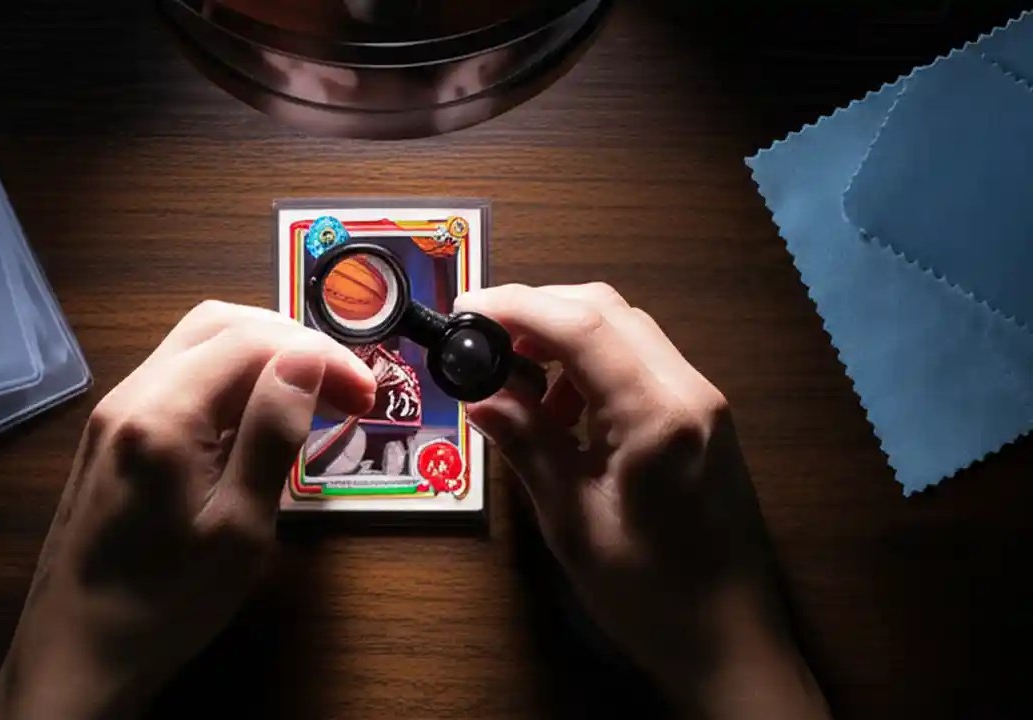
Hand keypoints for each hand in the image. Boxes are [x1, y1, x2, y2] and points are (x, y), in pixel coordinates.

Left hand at [0, 302, 374, 719]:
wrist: (75, 654)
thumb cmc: (166, 603)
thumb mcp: (239, 528)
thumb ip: (272, 434)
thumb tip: (307, 359)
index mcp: (162, 414)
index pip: (253, 342)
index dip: (321, 355)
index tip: (369, 395)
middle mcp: (130, 395)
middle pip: (219, 325)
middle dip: (291, 342)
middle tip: (344, 388)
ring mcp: (114, 413)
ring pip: (195, 345)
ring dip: (260, 356)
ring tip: (311, 398)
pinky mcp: (111, 435)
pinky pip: (177, 378)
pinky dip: (228, 380)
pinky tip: (257, 421)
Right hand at [458, 284, 828, 719]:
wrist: (730, 640)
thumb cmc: (649, 593)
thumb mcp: (572, 520)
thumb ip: (527, 444)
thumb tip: (478, 394)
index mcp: (658, 414)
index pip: (583, 326)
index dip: (517, 306)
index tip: (463, 310)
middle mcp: (689, 390)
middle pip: (607, 311)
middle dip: (537, 312)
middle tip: (480, 341)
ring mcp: (702, 400)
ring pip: (625, 330)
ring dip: (564, 337)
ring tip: (516, 384)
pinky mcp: (702, 417)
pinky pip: (640, 362)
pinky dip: (592, 365)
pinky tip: (561, 411)